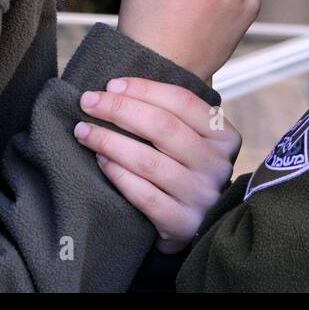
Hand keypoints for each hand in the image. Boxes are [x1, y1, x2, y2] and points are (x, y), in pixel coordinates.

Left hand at [75, 77, 241, 252]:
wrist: (195, 224)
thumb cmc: (185, 169)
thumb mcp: (193, 140)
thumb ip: (172, 115)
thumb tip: (118, 88)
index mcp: (224, 136)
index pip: (182, 101)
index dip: (144, 89)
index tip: (110, 85)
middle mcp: (217, 165)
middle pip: (163, 127)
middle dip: (119, 109)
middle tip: (88, 102)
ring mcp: (201, 196)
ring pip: (148, 161)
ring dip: (109, 141)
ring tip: (84, 131)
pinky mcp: (182, 224)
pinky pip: (143, 195)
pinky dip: (118, 174)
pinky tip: (101, 161)